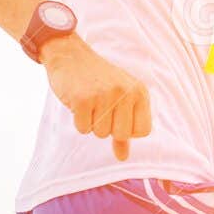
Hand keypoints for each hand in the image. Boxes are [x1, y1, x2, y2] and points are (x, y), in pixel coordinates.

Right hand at [42, 37, 151, 159]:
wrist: (70, 55)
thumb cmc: (97, 81)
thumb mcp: (118, 100)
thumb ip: (124, 130)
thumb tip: (123, 158)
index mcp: (139, 92)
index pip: (143, 131)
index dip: (128, 130)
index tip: (117, 115)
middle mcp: (125, 92)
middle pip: (121, 134)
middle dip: (108, 127)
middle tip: (100, 107)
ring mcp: (104, 95)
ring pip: (101, 133)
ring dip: (92, 122)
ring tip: (90, 102)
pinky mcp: (83, 99)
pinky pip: (83, 129)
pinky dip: (78, 120)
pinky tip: (78, 101)